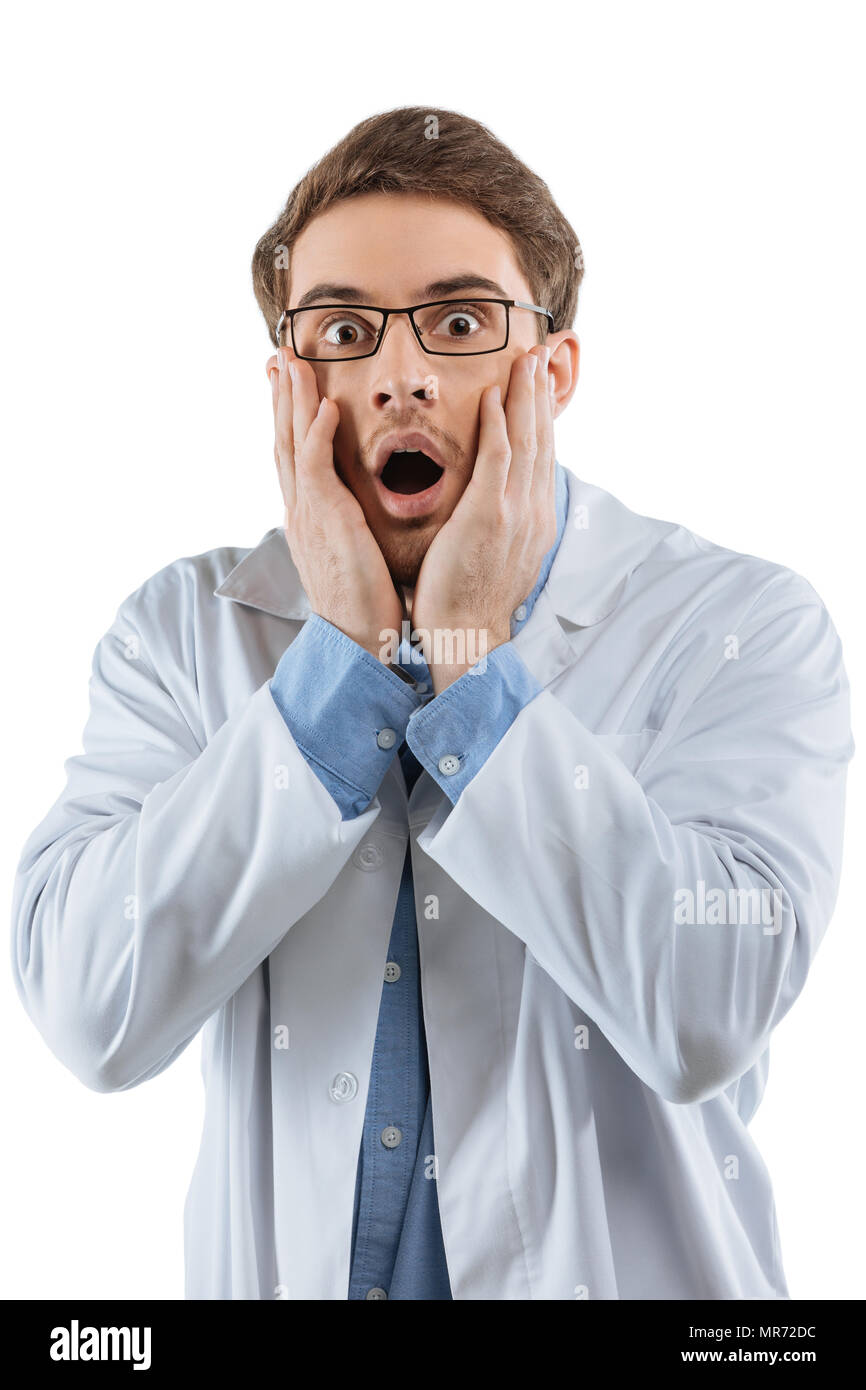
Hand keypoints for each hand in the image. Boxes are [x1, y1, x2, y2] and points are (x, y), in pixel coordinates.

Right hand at [269, 347, 403, 659]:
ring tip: (292, 363)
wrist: (357, 638)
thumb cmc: (364, 602)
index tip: (289, 384)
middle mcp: (300, 510)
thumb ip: (347, 525)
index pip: (293, 456)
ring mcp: (308, 513)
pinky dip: (317, 433)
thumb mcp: (351, 554)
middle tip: (277, 357)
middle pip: (284, 441)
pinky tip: (325, 405)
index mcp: (307, 517)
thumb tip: (353, 510)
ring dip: (292, 400)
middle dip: (281, 397)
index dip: (290, 418)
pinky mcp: (325, 520)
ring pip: (292, 444)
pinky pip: (315, 468)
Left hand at [410, 345, 556, 692]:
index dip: (544, 414)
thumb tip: (500, 501)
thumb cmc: (471, 599)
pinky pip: (497, 459)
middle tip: (542, 351)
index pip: (543, 453)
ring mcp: (515, 511)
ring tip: (525, 358)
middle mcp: (533, 509)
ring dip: (526, 395)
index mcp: (535, 517)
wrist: (466, 637)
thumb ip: (503, 520)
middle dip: (542, 392)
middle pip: (542, 438)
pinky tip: (495, 395)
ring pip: (525, 441)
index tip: (541, 380)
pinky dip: (499, 424)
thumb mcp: (499, 554)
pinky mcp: (489, 516)